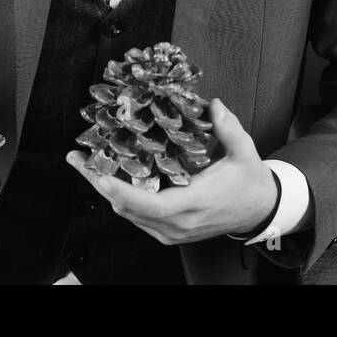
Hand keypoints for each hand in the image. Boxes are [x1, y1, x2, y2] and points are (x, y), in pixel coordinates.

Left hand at [65, 98, 277, 244]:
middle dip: (99, 184)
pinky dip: (120, 198)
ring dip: (105, 190)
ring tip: (85, 164)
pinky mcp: (168, 232)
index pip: (152, 205)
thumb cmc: (249, 182)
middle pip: (129, 209)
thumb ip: (227, 128)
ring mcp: (172, 231)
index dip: (123, 193)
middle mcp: (179, 223)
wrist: (259, 210)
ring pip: (129, 214)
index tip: (100, 177)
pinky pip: (137, 217)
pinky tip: (107, 177)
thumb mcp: (244, 151)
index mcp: (196, 203)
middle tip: (77, 159)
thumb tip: (212, 104)